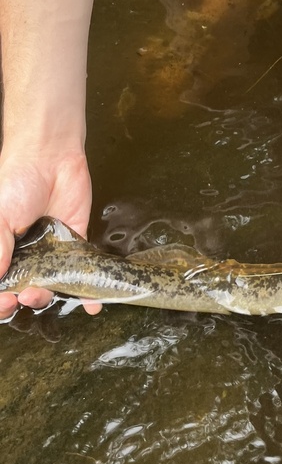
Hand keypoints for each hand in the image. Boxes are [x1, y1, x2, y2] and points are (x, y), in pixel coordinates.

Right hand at [0, 149, 100, 317]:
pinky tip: (91, 305)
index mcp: (3, 250)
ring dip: (50, 296)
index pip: (1, 283)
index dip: (1, 298)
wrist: (49, 157)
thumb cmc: (15, 182)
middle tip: (25, 295)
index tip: (5, 301)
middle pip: (25, 288)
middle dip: (23, 299)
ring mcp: (52, 252)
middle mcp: (26, 255)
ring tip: (44, 293)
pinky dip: (88, 291)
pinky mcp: (77, 244)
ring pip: (53, 284)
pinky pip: (82, 272)